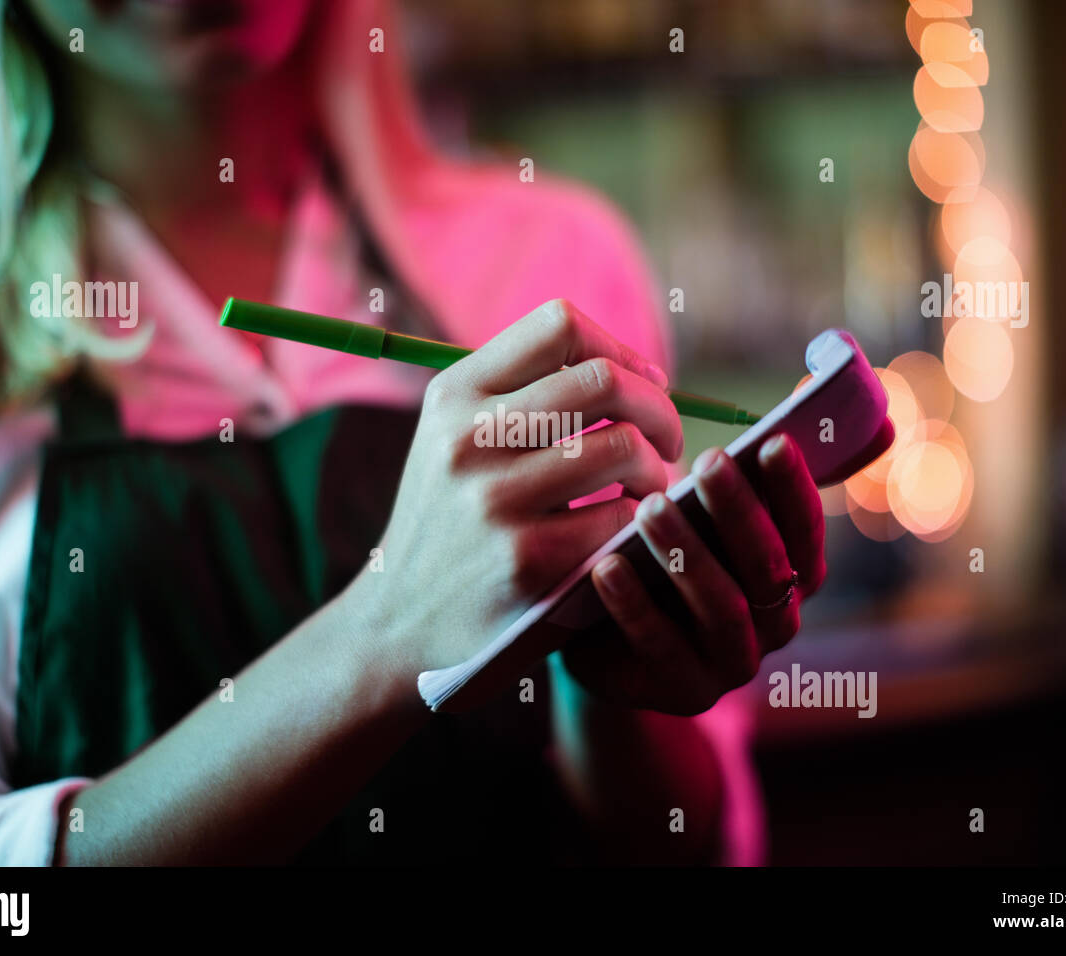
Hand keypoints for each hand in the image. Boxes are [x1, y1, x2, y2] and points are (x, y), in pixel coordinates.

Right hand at [346, 299, 681, 673]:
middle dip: (657, 409)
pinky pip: (619, 515)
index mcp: (453, 394)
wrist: (399, 621)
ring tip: (647, 488)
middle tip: (666, 440)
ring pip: (623, 446)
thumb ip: (522, 394)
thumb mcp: (456, 440)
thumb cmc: (452, 520)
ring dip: (655, 468)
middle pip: (603, 381)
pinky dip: (637, 520)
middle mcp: (467, 438)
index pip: (560, 325)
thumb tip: (638, 370)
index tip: (643, 386)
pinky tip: (622, 531)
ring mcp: (495, 500)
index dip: (621, 349)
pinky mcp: (527, 560)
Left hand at [560, 433, 825, 714]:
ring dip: (688, 554)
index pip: (805, 528)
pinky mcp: (683, 691)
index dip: (793, 487)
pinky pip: (661, 646)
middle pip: (771, 568)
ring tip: (647, 505)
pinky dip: (635, 604)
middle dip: (740, 513)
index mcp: (791, 571)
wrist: (606, 636)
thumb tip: (794, 404)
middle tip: (708, 463)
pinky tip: (606, 565)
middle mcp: (776, 621)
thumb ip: (734, 477)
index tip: (769, 441)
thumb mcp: (694, 514)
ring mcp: (732, 663)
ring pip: (723, 608)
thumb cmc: (658, 553)